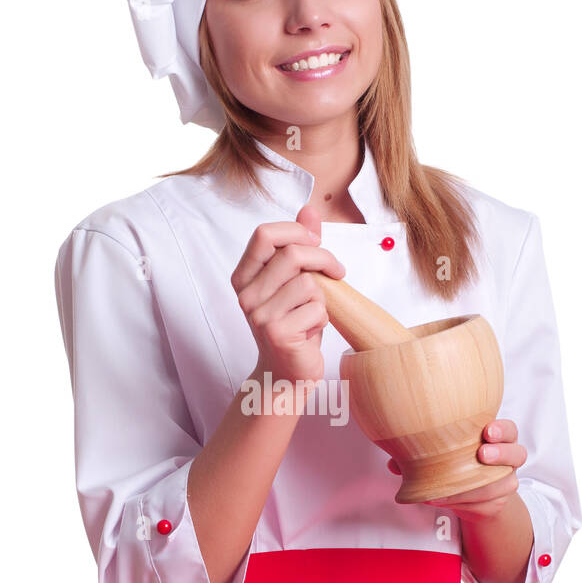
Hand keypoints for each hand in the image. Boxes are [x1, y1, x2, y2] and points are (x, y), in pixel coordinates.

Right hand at [231, 207, 344, 384]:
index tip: (316, 244)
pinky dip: (323, 318)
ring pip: (309, 283)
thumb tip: (310, 209)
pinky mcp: (278, 333)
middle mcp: (246, 294)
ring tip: (313, 313)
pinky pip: (316, 308)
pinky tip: (311, 332)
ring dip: (322, 297)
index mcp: (244, 277)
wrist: (285, 373)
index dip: (296, 232)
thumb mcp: (294, 282)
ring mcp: (259, 314)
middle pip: (293, 254)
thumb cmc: (293, 326)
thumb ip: (300, 245)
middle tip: (337, 273)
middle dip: (324, 260)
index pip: (265, 234)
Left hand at [386, 419, 526, 520]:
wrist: (468, 496)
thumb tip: (394, 462)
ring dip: (481, 484)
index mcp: (497, 439)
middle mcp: (507, 459)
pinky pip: (487, 504)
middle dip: (502, 453)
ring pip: (506, 483)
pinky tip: (445, 500)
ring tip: (457, 484)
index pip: (509, 430)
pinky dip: (464, 502)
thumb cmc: (455, 464)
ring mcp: (505, 482)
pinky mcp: (497, 503)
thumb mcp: (443, 454)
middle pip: (518, 454)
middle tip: (483, 453)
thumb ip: (422, 453)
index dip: (502, 430)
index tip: (487, 430)